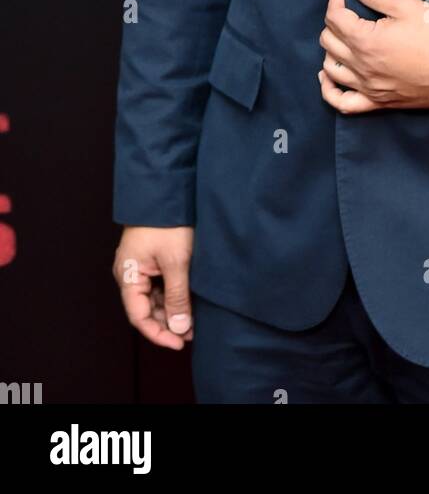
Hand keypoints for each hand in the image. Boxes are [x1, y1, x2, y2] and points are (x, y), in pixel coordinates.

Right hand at [112, 226, 194, 349]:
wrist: (167, 190)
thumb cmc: (167, 223)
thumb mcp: (176, 262)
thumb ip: (177, 297)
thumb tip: (179, 328)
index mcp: (127, 276)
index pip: (139, 317)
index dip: (159, 334)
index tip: (180, 343)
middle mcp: (129, 274)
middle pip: (146, 309)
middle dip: (168, 323)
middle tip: (192, 333)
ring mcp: (139, 266)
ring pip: (154, 298)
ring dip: (171, 309)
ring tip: (194, 319)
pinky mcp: (150, 259)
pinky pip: (159, 285)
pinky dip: (172, 295)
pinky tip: (189, 300)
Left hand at [318, 0, 428, 112]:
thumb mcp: (405, 6)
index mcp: (365, 40)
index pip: (334, 17)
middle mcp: (361, 66)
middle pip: (328, 40)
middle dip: (335, 21)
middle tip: (351, 12)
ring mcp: (367, 87)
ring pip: (330, 68)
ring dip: (332, 50)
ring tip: (346, 38)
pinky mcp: (376, 102)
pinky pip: (341, 102)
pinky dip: (329, 90)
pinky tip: (328, 77)